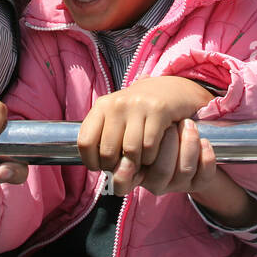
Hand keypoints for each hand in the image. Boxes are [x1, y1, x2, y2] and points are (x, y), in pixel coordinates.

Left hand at [78, 77, 214, 193]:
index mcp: (102, 106)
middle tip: (123, 167)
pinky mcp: (159, 110)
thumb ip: (104, 138)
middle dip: (116, 167)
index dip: (91, 161)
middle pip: (107, 151)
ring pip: (130, 151)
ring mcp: (138, 105)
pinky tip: (152, 153)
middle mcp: (117, 104)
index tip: (99, 167)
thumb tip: (96, 166)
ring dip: (136, 164)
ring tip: (138, 161)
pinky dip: (150, 157)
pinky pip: (149, 146)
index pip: (85, 141)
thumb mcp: (117, 117)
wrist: (172, 90)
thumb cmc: (139, 111)